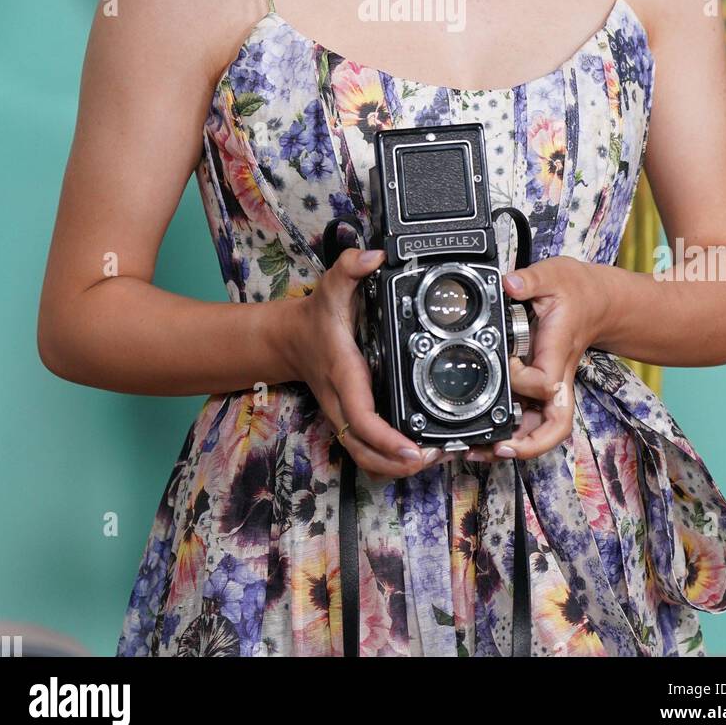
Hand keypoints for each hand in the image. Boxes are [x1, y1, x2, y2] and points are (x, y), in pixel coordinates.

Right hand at [289, 246, 452, 480]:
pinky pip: (369, 452)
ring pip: (367, 460)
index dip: (386, 438)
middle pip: (365, 453)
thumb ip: (350, 267)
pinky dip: (391, 462)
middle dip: (399, 465)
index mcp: (344, 375)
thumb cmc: (316, 318)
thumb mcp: (331, 286)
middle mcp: (343, 404)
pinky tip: (420, 455)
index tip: (413, 448)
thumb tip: (373, 256)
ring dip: (397, 469)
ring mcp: (346, 418)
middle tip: (435, 457)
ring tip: (435, 458)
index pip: (362, 417)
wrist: (290, 339)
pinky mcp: (353, 423)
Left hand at [466, 256, 607, 462]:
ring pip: (541, 427)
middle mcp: (556, 376)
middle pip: (553, 426)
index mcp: (557, 353)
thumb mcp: (554, 275)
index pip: (545, 384)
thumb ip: (531, 280)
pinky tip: (487, 433)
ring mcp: (551, 384)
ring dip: (516, 445)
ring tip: (480, 451)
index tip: (506, 362)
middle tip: (493, 449)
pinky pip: (532, 415)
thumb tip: (511, 284)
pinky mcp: (543, 384)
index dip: (523, 381)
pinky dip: (513, 430)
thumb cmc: (578, 291)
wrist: (599, 300)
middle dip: (527, 445)